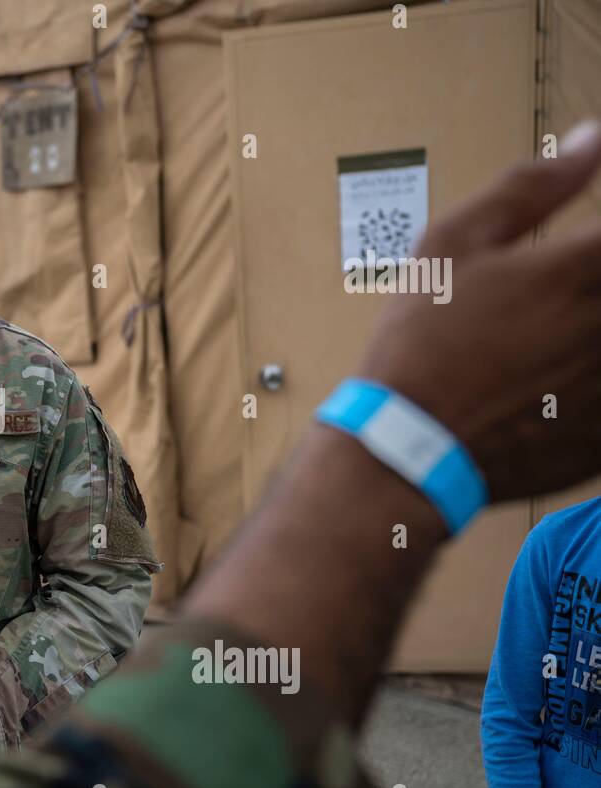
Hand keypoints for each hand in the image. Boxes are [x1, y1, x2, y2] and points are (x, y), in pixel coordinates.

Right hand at [358, 118, 600, 501]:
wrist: (405, 448)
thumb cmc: (421, 339)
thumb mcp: (453, 245)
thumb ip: (532, 186)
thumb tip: (594, 139)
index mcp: (585, 266)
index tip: (583, 245)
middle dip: (593, 281)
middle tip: (554, 295)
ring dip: (591, 332)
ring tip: (543, 339)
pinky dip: (591, 388)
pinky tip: (558, 384)